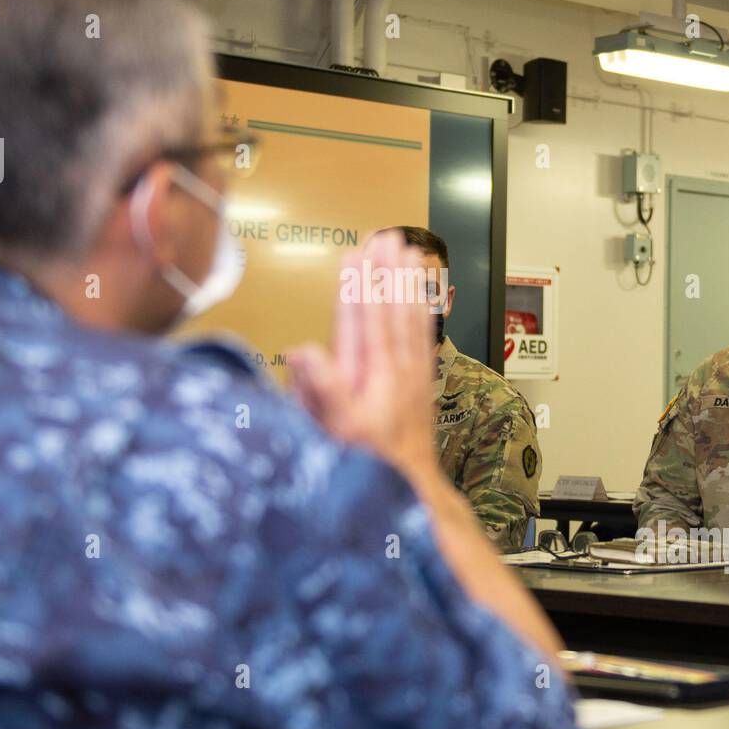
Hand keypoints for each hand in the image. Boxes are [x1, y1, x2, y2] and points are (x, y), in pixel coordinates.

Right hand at [289, 231, 437, 477]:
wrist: (409, 492)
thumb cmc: (366, 466)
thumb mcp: (335, 434)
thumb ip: (320, 391)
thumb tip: (304, 350)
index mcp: (371, 378)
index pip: (362, 321)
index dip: (357, 286)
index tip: (354, 255)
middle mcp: (395, 371)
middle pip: (390, 311)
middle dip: (386, 273)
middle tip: (385, 236)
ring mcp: (411, 375)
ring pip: (410, 318)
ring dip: (407, 283)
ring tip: (407, 250)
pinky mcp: (421, 383)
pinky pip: (424, 336)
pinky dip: (422, 310)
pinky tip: (421, 293)